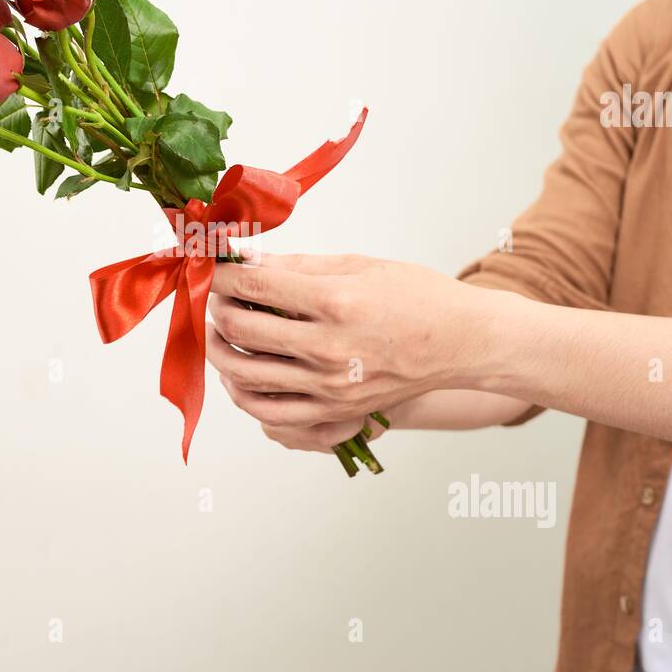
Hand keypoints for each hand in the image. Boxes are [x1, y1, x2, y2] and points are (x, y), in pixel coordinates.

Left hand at [206, 253, 499, 449]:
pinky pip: (270, 412)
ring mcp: (330, 386)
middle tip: (213, 297)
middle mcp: (328, 347)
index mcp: (335, 301)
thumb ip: (298, 265)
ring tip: (217, 334)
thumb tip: (248, 259)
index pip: (253, 285)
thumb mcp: (358, 265)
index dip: (221, 275)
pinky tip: (238, 375)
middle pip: (241, 329)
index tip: (211, 267)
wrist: (461, 342)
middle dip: (215, 308)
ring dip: (219, 351)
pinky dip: (243, 393)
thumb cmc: (416, 297)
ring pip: (246, 374)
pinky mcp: (334, 410)